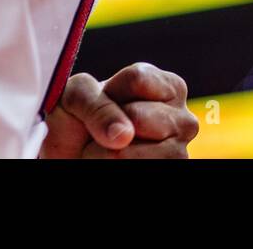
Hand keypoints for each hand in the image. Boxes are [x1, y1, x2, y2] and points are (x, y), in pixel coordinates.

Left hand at [39, 62, 198, 158]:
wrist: (70, 155)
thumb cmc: (76, 121)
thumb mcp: (77, 96)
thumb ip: (96, 103)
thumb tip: (123, 136)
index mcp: (168, 87)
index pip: (137, 79)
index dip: (108, 93)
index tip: (104, 103)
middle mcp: (182, 119)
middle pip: (138, 117)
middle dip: (107, 127)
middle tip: (106, 132)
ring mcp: (177, 153)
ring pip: (127, 152)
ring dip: (104, 154)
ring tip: (107, 151)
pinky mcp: (169, 172)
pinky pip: (129, 170)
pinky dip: (107, 167)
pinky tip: (113, 164)